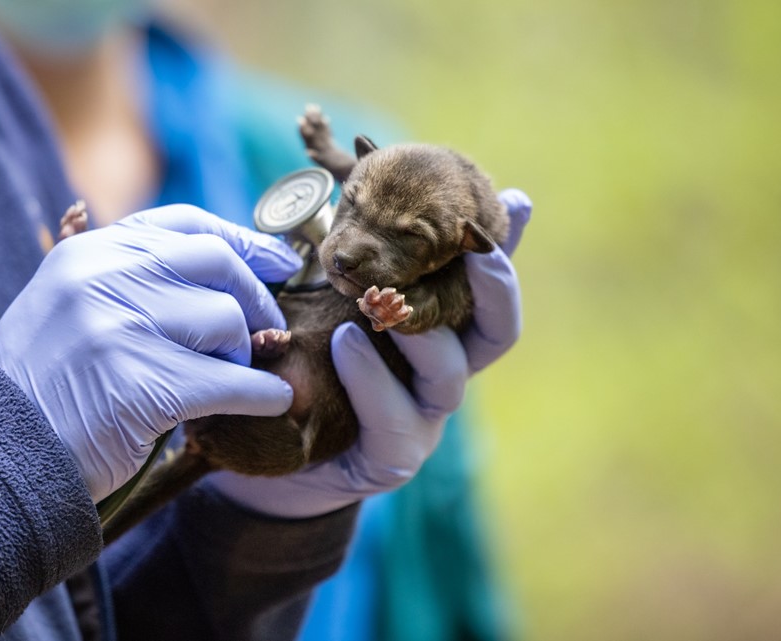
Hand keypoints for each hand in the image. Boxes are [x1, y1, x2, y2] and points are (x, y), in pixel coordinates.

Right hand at [0, 205, 301, 501]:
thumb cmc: (44, 386)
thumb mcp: (67, 306)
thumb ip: (128, 281)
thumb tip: (222, 273)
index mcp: (88, 253)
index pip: (184, 224)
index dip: (243, 240)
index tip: (279, 260)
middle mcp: (104, 277)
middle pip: (216, 262)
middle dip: (255, 296)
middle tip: (268, 329)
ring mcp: (122, 328)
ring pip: (226, 320)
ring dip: (241, 356)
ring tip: (225, 379)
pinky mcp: (144, 384)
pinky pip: (232, 382)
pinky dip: (262, 394)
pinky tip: (272, 401)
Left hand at [209, 189, 531, 517]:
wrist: (265, 440)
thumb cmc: (302, 360)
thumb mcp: (324, 300)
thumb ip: (358, 257)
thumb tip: (368, 185)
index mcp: (437, 332)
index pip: (489, 290)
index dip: (506, 250)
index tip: (515, 201)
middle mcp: (441, 375)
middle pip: (497, 334)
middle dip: (496, 290)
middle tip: (478, 252)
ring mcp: (421, 421)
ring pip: (448, 376)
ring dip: (419, 334)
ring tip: (372, 303)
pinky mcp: (389, 459)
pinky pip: (394, 421)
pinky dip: (372, 380)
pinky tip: (345, 345)